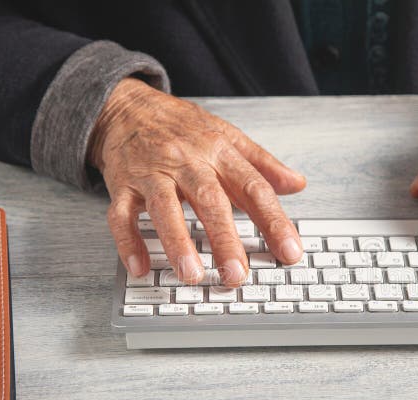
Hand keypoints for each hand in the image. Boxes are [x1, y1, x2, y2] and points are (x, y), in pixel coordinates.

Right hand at [89, 78, 305, 286]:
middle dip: (225, 239)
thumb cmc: (181, 127)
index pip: (254, 187)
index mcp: (218, 151)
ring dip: (177, 243)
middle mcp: (186, 161)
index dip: (274, 221)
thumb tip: (297, 183)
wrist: (127, 107)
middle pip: (209, 200)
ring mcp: (152, 173)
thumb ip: (262, 164)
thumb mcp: (226, 136)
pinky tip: (141, 267)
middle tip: (237, 274)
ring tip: (192, 274)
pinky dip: (128, 241)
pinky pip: (121, 215)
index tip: (290, 251)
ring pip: (164, 207)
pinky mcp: (121, 184)